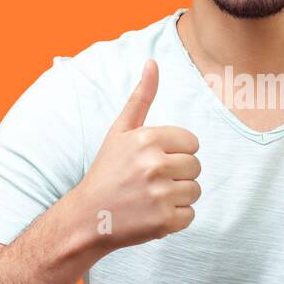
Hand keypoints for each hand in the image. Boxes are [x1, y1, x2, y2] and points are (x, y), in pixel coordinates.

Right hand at [71, 59, 200, 251]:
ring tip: (150, 198)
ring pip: (195, 191)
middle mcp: (155, 165)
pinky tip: (152, 215)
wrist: (87, 217)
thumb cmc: (107, 171)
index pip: (192, 143)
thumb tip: (153, 62)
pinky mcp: (164, 221)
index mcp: (148, 139)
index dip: (175, 153)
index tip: (153, 161)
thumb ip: (141, 97)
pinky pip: (190, 215)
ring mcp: (160, 195)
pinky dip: (175, 218)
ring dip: (178, 197)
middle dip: (178, 175)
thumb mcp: (120, 131)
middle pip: (196, 167)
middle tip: (150, 182)